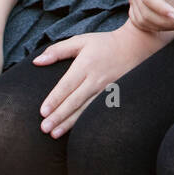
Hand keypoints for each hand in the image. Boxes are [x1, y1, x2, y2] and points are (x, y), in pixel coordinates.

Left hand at [33, 21, 170, 136]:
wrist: (136, 45)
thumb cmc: (105, 43)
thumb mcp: (81, 41)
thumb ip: (58, 51)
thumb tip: (37, 62)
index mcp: (86, 64)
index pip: (67, 85)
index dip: (54, 99)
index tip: (42, 112)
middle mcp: (96, 78)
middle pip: (74, 100)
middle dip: (58, 116)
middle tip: (44, 128)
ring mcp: (107, 89)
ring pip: (85, 109)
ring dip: (69, 123)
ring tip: (55, 133)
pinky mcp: (115, 96)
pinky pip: (97, 111)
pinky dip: (86, 122)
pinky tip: (77, 131)